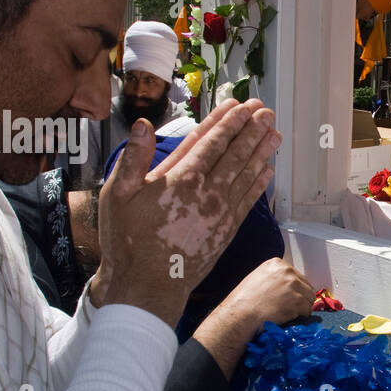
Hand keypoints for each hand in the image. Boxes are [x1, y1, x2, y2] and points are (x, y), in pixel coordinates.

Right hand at [90, 99, 280, 326]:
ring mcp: (220, 212)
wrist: (147, 284)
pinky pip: (249, 200)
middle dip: (251, 129)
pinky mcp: (227, 230)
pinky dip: (260, 183)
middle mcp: (206, 192)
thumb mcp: (116, 194)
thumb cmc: (127, 240)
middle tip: (266, 111)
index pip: (210, 141)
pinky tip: (268, 169)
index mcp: (180, 178)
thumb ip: (132, 157)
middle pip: (235, 153)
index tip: (240, 106)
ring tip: (274, 133)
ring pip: (246, 174)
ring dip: (262, 151)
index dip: (227, 121)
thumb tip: (141, 124)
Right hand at [222, 258, 316, 332]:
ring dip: (301, 308)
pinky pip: (307, 311)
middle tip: (287, 308)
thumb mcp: (258, 279)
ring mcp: (293, 285)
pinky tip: (286, 318)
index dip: (293, 290)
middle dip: (300, 298)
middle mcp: (287, 271)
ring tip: (285, 313)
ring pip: (309, 299)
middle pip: (306, 286)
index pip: (297, 276)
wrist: (239, 315)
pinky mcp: (297, 300)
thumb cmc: (243, 302)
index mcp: (277, 264)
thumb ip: (275, 278)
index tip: (285, 298)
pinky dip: (300, 317)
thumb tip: (288, 287)